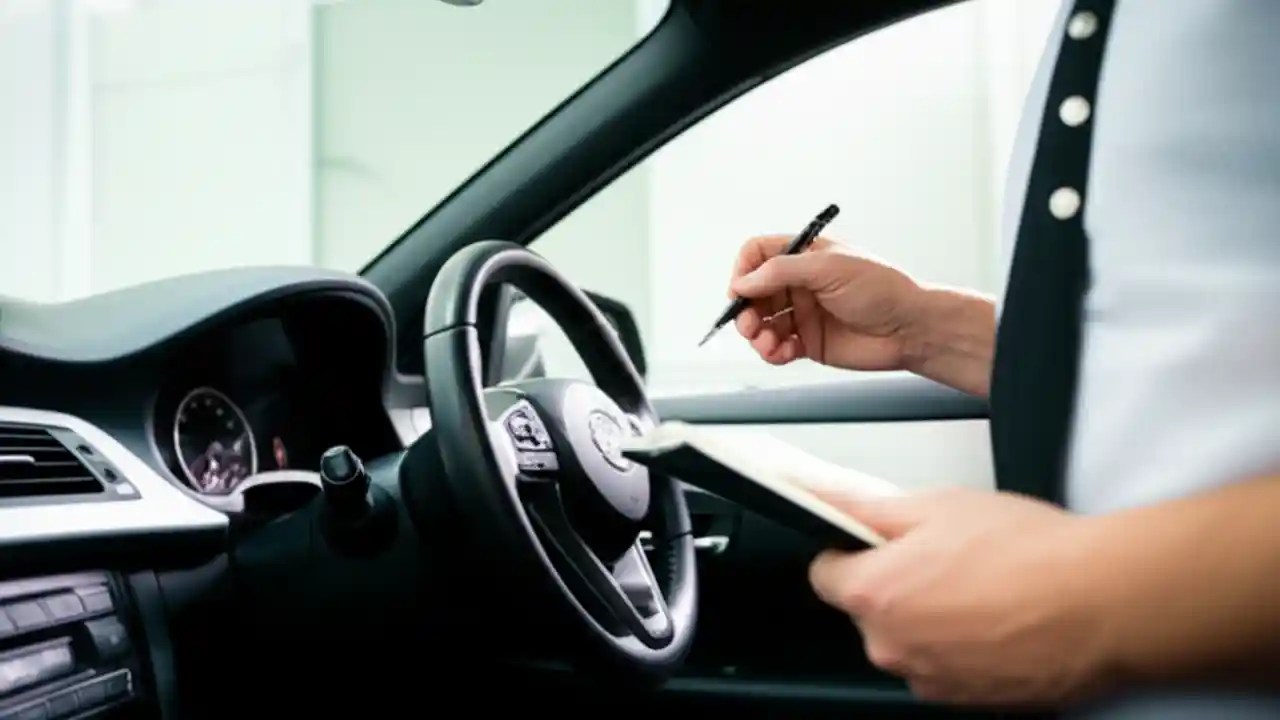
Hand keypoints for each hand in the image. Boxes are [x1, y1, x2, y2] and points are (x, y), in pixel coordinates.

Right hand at [728, 235, 923, 368]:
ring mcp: (803, 312)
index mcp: (805, 255)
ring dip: (757, 335)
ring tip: (767, 345)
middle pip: (753, 292)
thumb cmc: (881, 289)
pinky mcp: (808, 341)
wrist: (911, 329)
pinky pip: (776, 346)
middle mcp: (800, 282)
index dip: (744, 271)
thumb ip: (782, 272)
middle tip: (750, 326)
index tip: (741, 291)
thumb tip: (743, 281)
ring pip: (761, 322)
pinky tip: (782, 353)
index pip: (758, 254)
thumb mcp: (829, 268)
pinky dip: (772, 352)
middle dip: (746, 310)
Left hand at [807, 487, 1110, 707]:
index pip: (825, 575)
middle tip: (944, 556)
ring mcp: (930, 680)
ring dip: (932, 618)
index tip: (872, 542)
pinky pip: (948, 666)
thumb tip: (829, 499)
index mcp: (873, 595)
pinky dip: (965, 646)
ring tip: (982, 587)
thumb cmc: (1029, 552)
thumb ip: (869, 507)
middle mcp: (892, 647)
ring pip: (912, 640)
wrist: (1103, 603)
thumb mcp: (937, 505)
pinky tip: (1001, 618)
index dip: (849, 551)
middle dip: (897, 584)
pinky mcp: (970, 702)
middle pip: (870, 610)